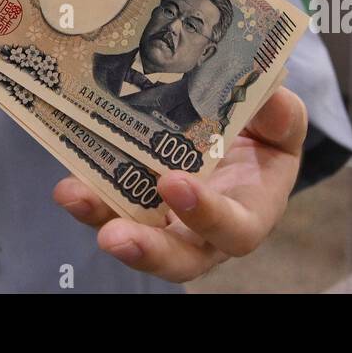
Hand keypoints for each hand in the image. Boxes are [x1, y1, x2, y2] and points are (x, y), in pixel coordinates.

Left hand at [54, 87, 306, 282]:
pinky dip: (90, 197)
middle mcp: (207, 229)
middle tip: (113, 235)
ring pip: (136, 236)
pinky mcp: (137, 202)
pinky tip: (69, 181)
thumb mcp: (282, 121)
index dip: (207, 215)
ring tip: (72, 196)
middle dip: (146, 249)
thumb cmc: (266, 131)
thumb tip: (268, 94)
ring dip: (102, 219)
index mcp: (253, 211)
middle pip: (180, 258)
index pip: (235, 229)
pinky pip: (112, 207)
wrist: (239, 128)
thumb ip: (281, 113)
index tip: (174, 184)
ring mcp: (168, 220)